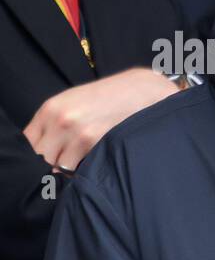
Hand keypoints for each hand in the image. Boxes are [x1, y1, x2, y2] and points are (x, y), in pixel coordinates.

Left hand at [23, 68, 181, 171]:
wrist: (142, 91)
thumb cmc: (109, 99)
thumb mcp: (74, 104)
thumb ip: (55, 127)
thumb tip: (49, 161)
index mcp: (50, 109)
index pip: (27, 142)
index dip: (37, 154)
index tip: (50, 157)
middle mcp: (59, 120)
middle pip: (41, 157)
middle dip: (54, 162)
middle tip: (73, 158)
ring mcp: (76, 132)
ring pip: (59, 166)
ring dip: (71, 167)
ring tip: (88, 157)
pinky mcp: (93, 142)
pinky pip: (78, 168)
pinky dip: (86, 168)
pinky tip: (98, 156)